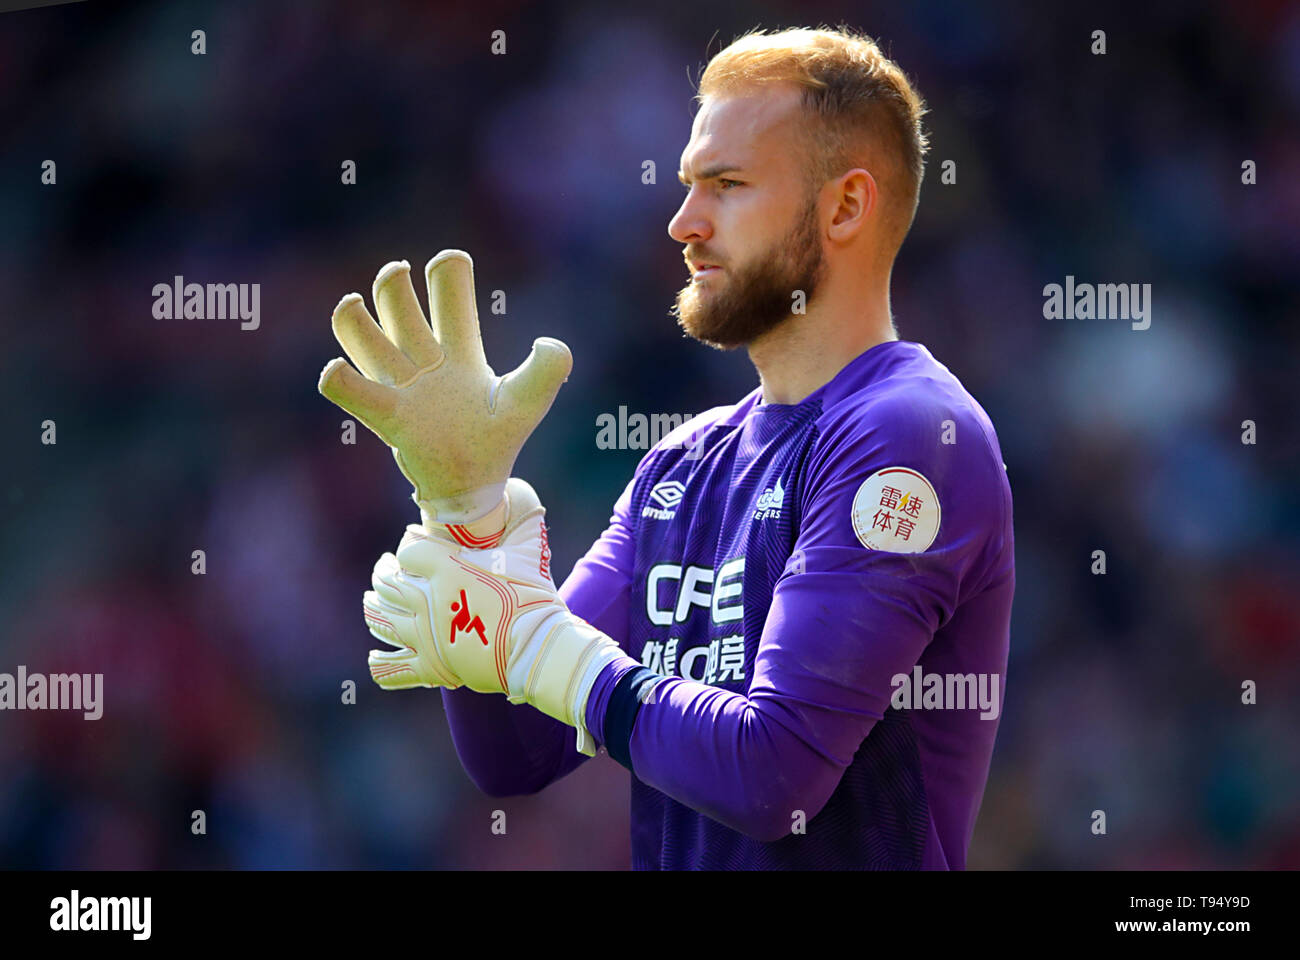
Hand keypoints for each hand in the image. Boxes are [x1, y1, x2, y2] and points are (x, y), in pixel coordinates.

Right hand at [319, 251, 571, 521]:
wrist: (474, 484)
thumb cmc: (497, 438)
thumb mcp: (529, 402)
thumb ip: (547, 370)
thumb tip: (548, 343)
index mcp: (461, 347)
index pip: (449, 290)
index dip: (447, 268)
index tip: (449, 266)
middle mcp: (425, 358)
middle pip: (396, 300)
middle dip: (390, 280)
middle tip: (397, 274)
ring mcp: (401, 385)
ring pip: (360, 332)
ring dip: (351, 314)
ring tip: (353, 306)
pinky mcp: (386, 416)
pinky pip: (348, 389)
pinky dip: (338, 377)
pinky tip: (339, 373)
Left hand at [362, 478, 624, 755]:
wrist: (538, 645)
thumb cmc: (534, 596)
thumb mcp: (530, 548)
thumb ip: (523, 516)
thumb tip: (521, 487)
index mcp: (447, 568)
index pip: (407, 551)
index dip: (406, 549)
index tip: (409, 550)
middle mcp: (429, 601)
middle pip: (386, 584)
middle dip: (383, 575)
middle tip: (386, 570)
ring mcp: (426, 637)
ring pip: (381, 620)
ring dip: (374, 609)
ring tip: (372, 604)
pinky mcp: (432, 668)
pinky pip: (391, 669)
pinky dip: (380, 663)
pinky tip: (376, 657)